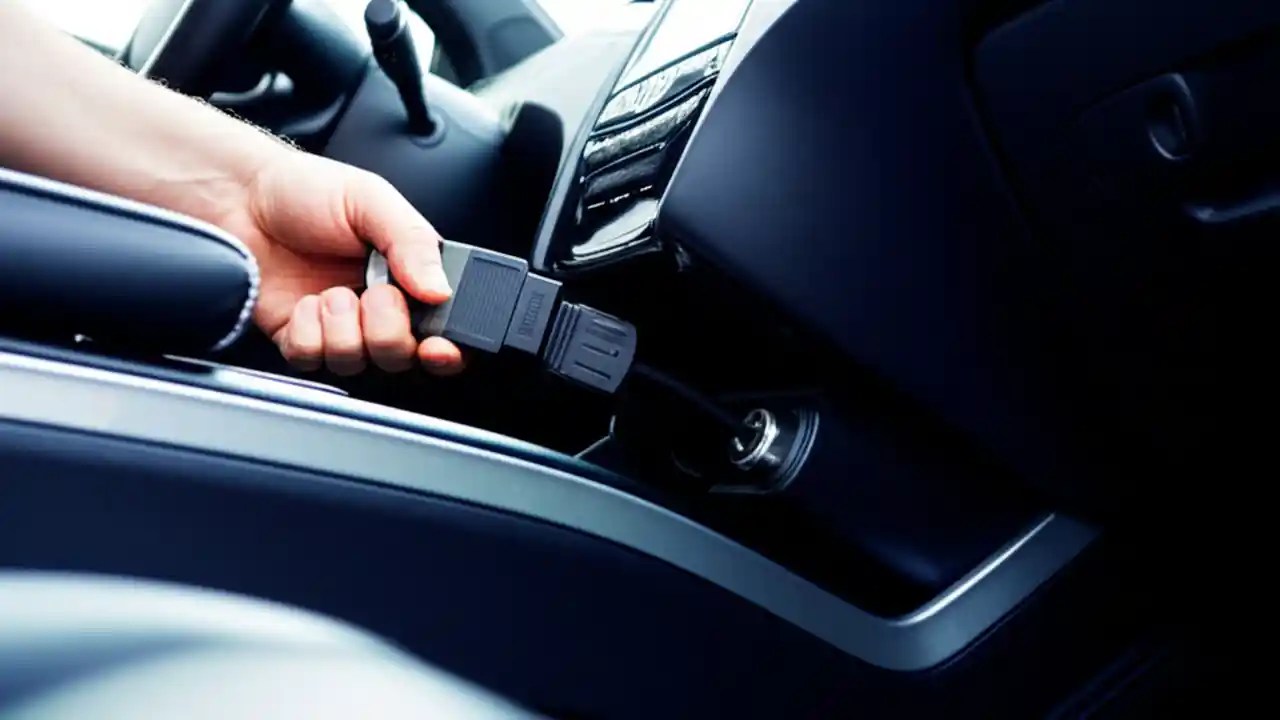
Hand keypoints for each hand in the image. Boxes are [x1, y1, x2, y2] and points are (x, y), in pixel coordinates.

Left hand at [215, 150, 464, 375]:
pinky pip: (313, 360)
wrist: (240, 197)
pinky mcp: (300, 340)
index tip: (437, 347)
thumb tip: (442, 290)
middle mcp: (380, 309)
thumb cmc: (307, 190)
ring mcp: (341, 328)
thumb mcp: (372, 199)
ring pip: (358, 362)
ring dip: (342, 327)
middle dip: (387, 330)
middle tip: (374, 293)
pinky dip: (307, 333)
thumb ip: (413, 242)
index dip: (448, 350)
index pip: (447, 330)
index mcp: (410, 276)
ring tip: (329, 291)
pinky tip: (305, 302)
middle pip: (403, 356)